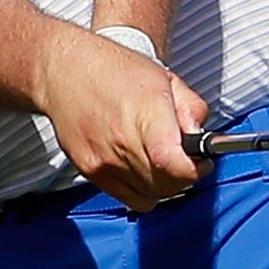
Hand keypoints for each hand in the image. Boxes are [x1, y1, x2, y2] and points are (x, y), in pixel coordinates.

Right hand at [36, 29, 213, 211]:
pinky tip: (141, 166)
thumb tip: (202, 137)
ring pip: (149, 196)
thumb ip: (192, 109)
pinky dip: (141, 189)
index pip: (173, 163)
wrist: (65, 71)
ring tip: (161, 159)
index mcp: (146, 115)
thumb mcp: (166, 78)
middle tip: (186, 158)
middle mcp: (123, 142)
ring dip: (162, 184)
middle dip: (183, 176)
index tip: (201, 163)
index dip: (193, 171)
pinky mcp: (90, 171)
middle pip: (165, 185)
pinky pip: (127, 198)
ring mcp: (104, 161)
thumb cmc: (115, 70)